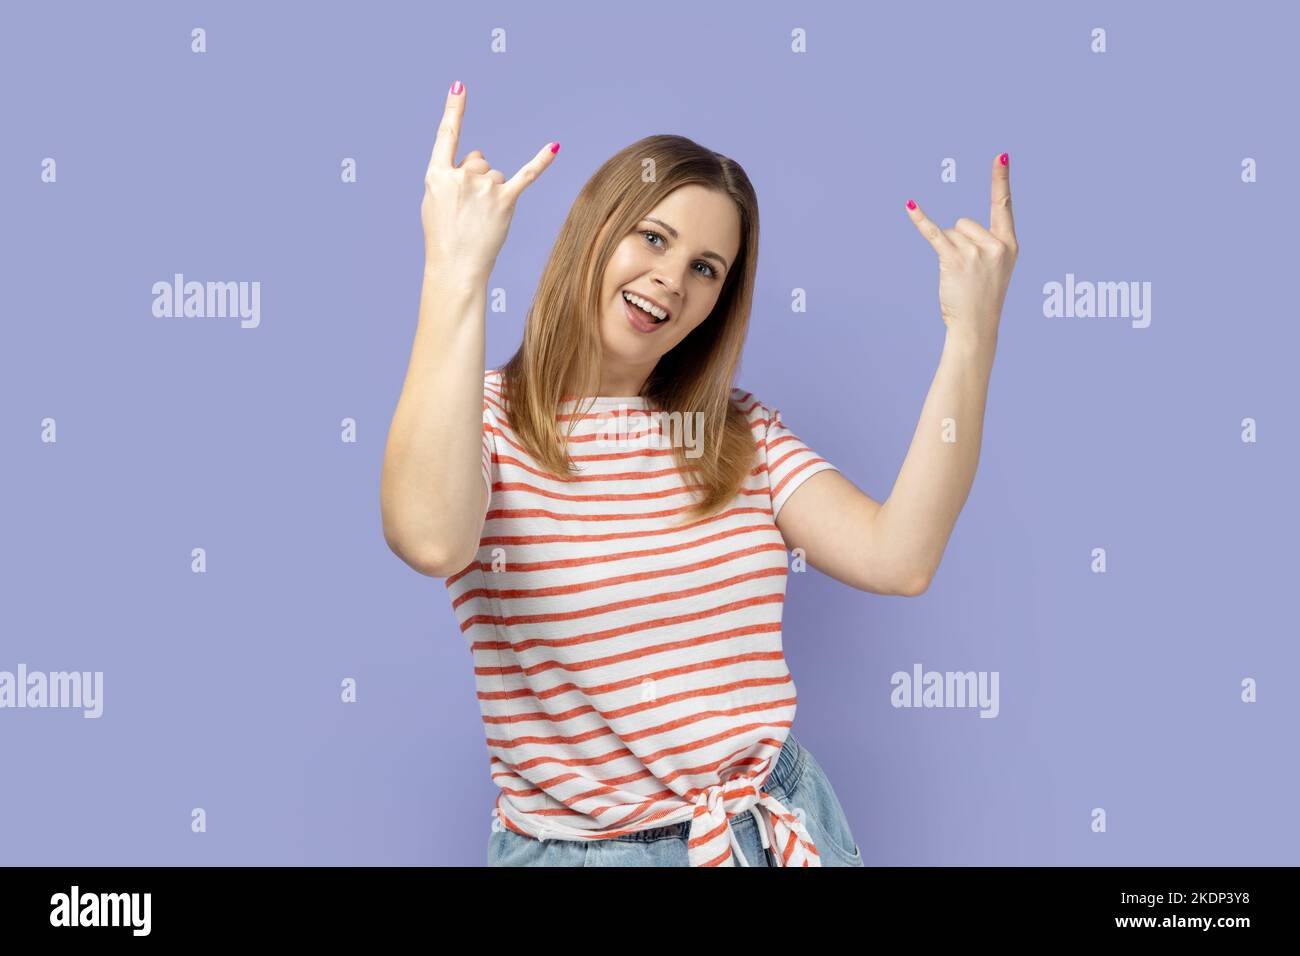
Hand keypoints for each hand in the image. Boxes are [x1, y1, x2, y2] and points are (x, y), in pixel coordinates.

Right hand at [421, 81, 558, 277]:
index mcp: (437, 175)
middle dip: (476, 181)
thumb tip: (476, 160)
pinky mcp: (506, 200)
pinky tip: (555, 146)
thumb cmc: (443, 236)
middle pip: (478, 160)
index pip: (447, 135)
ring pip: (496, 175)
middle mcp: (462, 177)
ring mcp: (485, 188)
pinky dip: (542, 161)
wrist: (456, 267)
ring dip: (493, 194)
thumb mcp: (434, 202)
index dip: (454, 110)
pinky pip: (527, 175)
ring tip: (482, 219)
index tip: (461, 87)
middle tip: (468, 210)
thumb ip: (450, 176)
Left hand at [906, 153, 1018, 344]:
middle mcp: (996, 245)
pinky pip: (934, 234)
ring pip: (950, 233)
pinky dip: (921, 221)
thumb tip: (955, 227)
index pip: (1004, 205)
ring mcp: (976, 252)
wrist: (977, 327)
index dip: (1000, 179)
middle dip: (958, 242)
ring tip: (958, 275)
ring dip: (947, 251)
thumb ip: (987, 243)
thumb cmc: (983, 298)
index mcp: (1010, 244)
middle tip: (967, 271)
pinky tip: (910, 206)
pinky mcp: (955, 259)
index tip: (1000, 155)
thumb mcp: (996, 267)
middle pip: (964, 222)